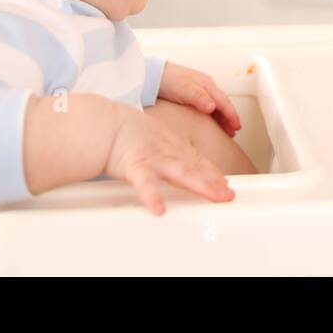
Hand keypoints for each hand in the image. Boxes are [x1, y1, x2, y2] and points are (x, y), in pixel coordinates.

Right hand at [105, 106, 234, 214]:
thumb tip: (174, 163)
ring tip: (216, 195)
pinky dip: (152, 195)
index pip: (196, 161)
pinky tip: (159, 208)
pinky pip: (145, 183)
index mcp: (170, 147)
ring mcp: (154, 160)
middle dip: (214, 181)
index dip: (212, 173)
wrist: (104, 124)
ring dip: (200, 184)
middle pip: (195, 168)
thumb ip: (164, 151)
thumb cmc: (124, 132)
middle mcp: (166, 153)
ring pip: (181, 173)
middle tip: (228, 194)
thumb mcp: (152, 138)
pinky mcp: (135, 167)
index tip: (225, 183)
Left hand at [158, 62, 241, 136]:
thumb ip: (199, 98)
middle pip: (223, 104)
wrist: (152, 75)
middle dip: (230, 117)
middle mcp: (206, 87)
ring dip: (223, 117)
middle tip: (234, 131)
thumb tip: (213, 107)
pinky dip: (214, 114)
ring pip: (216, 105)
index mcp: (207, 84)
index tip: (236, 126)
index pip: (224, 102)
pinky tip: (211, 121)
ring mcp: (199, 90)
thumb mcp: (184, 89)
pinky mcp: (192, 95)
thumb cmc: (167, 80)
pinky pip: (208, 106)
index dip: (231, 115)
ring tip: (226, 129)